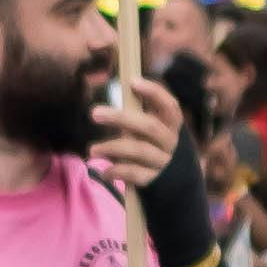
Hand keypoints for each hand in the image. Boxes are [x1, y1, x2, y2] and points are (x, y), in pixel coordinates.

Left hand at [91, 76, 176, 201]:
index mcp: (171, 125)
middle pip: (149, 126)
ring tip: (92, 150)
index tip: (132, 82)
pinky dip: (116, 172)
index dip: (154, 92)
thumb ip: (138, 113)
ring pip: (139, 150)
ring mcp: (163, 161)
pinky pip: (134, 174)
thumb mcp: (152, 129)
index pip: (169, 105)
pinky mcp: (155, 180)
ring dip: (112, 147)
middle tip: (94, 113)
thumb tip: (118, 92)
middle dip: (121, 118)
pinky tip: (104, 173)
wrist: (175, 183)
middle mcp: (170, 142)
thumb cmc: (154, 147)